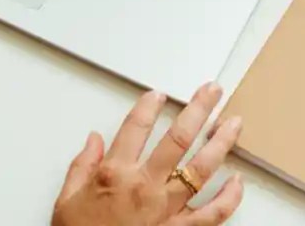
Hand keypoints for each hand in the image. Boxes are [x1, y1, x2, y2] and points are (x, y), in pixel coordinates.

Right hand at [52, 83, 244, 225]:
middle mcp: (145, 187)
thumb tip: (94, 140)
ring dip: (221, 143)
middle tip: (212, 91)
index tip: (158, 95)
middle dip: (199, 110)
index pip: (136, 128)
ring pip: (202, 169)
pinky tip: (237, 181)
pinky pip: (212, 214)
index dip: (148, 106)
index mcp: (115, 174)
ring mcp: (166, 209)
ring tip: (233, 123)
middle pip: (179, 139)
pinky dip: (229, 197)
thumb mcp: (66, 200)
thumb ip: (81, 166)